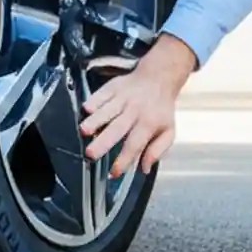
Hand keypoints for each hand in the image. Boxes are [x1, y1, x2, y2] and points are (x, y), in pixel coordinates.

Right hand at [79, 33, 195, 177]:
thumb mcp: (168, 131)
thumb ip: (157, 151)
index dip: (124, 160)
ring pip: (107, 110)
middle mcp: (135, 111)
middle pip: (117, 128)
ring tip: (84, 132)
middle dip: (103, 141)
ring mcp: (123, 98)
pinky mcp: (113, 87)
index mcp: (149, 124)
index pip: (135, 145)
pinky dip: (93, 101)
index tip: (113, 173)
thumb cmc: (161, 109)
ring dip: (95, 121)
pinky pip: (101, 94)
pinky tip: (85, 110)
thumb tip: (144, 168)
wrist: (159, 78)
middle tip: (91, 154)